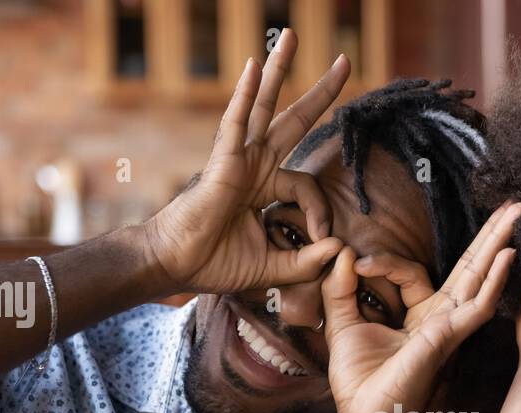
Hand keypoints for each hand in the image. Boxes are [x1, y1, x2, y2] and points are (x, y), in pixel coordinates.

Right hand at [142, 29, 348, 293]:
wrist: (176, 267)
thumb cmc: (215, 265)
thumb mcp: (274, 267)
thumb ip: (308, 261)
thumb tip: (341, 249)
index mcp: (264, 187)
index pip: (307, 186)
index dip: (322, 213)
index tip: (324, 241)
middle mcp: (253, 165)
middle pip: (292, 120)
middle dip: (319, 92)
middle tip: (345, 61)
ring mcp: (237, 158)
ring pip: (264, 107)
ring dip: (278, 70)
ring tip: (291, 37)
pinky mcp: (221, 161)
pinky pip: (235, 122)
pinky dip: (244, 95)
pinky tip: (253, 66)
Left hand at [322, 200, 520, 412]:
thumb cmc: (358, 382)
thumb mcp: (342, 325)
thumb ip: (341, 290)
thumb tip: (343, 254)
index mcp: (418, 316)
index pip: (413, 272)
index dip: (385, 262)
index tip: (357, 265)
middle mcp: (440, 319)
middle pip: (469, 269)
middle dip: (488, 236)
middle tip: (511, 205)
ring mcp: (448, 328)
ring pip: (479, 279)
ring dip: (498, 244)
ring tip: (517, 213)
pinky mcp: (448, 338)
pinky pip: (476, 306)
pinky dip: (493, 280)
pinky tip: (507, 255)